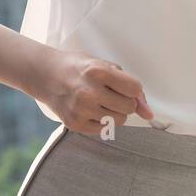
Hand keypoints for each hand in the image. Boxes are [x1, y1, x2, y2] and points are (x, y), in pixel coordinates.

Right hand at [37, 49, 153, 135]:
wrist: (46, 75)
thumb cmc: (79, 68)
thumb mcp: (104, 66)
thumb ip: (129, 86)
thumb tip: (149, 114)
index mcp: (98, 71)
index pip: (134, 89)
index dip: (132, 89)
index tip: (122, 86)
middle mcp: (89, 92)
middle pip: (129, 107)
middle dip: (125, 101)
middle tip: (110, 94)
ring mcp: (81, 110)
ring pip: (119, 121)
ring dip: (115, 112)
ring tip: (100, 101)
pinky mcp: (75, 124)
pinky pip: (104, 129)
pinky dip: (102, 121)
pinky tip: (91, 109)